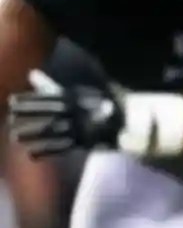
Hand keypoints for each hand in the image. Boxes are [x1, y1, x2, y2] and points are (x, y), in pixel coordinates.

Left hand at [9, 70, 123, 157]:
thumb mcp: (74, 91)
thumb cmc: (95, 104)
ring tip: (15, 137)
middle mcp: (78, 111)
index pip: (49, 96)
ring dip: (33, 134)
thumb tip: (30, 73)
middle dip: (29, 114)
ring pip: (53, 131)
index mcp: (77, 96)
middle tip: (11, 117)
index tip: (12, 101)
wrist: (126, 121)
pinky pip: (62, 147)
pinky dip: (46, 151)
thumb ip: (51, 85)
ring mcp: (81, 126)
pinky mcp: (84, 142)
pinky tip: (31, 154)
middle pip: (49, 112)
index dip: (29, 99)